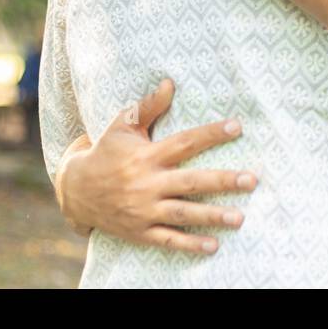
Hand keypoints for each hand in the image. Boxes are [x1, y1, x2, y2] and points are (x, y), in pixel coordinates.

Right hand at [55, 78, 258, 253]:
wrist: (75, 191)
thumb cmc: (105, 152)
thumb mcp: (122, 127)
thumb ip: (148, 107)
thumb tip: (170, 83)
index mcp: (146, 156)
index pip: (185, 142)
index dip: (211, 134)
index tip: (237, 126)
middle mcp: (146, 183)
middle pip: (190, 182)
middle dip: (222, 181)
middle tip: (251, 180)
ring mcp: (143, 209)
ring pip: (183, 213)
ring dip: (212, 216)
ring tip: (240, 218)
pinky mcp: (140, 231)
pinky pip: (167, 239)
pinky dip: (190, 244)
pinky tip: (214, 245)